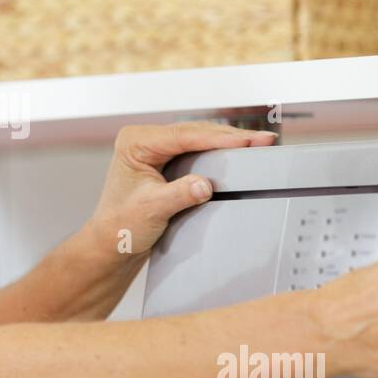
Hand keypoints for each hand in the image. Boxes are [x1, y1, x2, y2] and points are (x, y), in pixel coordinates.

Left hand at [85, 121, 277, 257]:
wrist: (112, 245)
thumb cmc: (120, 227)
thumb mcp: (151, 210)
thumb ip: (178, 195)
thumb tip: (205, 185)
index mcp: (135, 142)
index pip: (184, 135)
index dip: (218, 138)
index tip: (247, 142)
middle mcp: (145, 139)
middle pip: (195, 132)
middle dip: (231, 137)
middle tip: (265, 140)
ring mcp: (157, 148)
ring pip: (200, 139)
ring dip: (229, 142)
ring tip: (260, 143)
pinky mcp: (167, 161)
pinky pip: (199, 151)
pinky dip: (220, 152)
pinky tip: (240, 153)